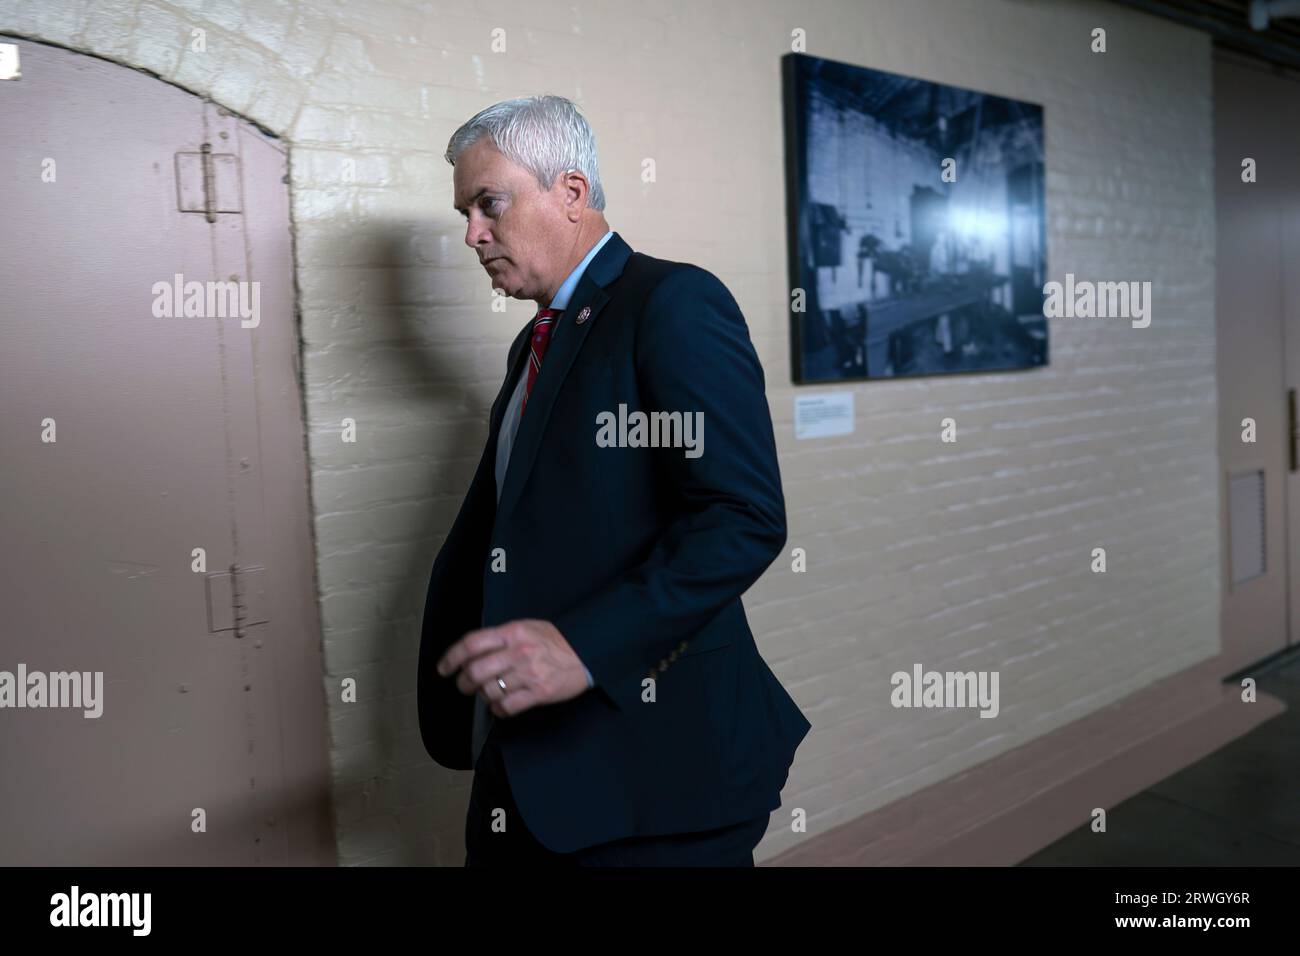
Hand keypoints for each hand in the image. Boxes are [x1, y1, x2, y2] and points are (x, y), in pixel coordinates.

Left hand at [435, 619, 589, 717]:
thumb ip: (502, 637)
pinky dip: (499, 709)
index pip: (472, 644)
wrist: (588, 652)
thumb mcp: (529, 627)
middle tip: (464, 685)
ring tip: (489, 693)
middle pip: (476, 670)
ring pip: (489, 690)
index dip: (452, 657)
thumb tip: (474, 652)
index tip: (443, 668)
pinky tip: (501, 706)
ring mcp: (529, 673)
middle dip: (464, 682)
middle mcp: (518, 652)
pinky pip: (507, 707)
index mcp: (513, 632)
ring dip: (483, 695)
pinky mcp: (539, 693)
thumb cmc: (557, 640)